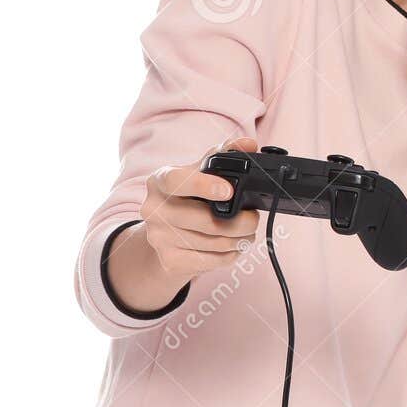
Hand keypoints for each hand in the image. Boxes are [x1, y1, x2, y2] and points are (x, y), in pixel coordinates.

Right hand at [137, 134, 261, 285]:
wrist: (164, 234)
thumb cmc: (187, 196)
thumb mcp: (199, 171)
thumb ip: (223, 154)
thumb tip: (249, 144)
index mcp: (160, 180)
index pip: (176, 180)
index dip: (203, 185)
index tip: (229, 191)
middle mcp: (153, 208)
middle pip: (207, 220)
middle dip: (242, 222)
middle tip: (253, 219)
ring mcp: (158, 237)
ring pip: (214, 243)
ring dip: (240, 240)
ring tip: (246, 233)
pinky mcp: (168, 260)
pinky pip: (211, 261)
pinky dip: (229, 256)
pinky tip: (232, 248)